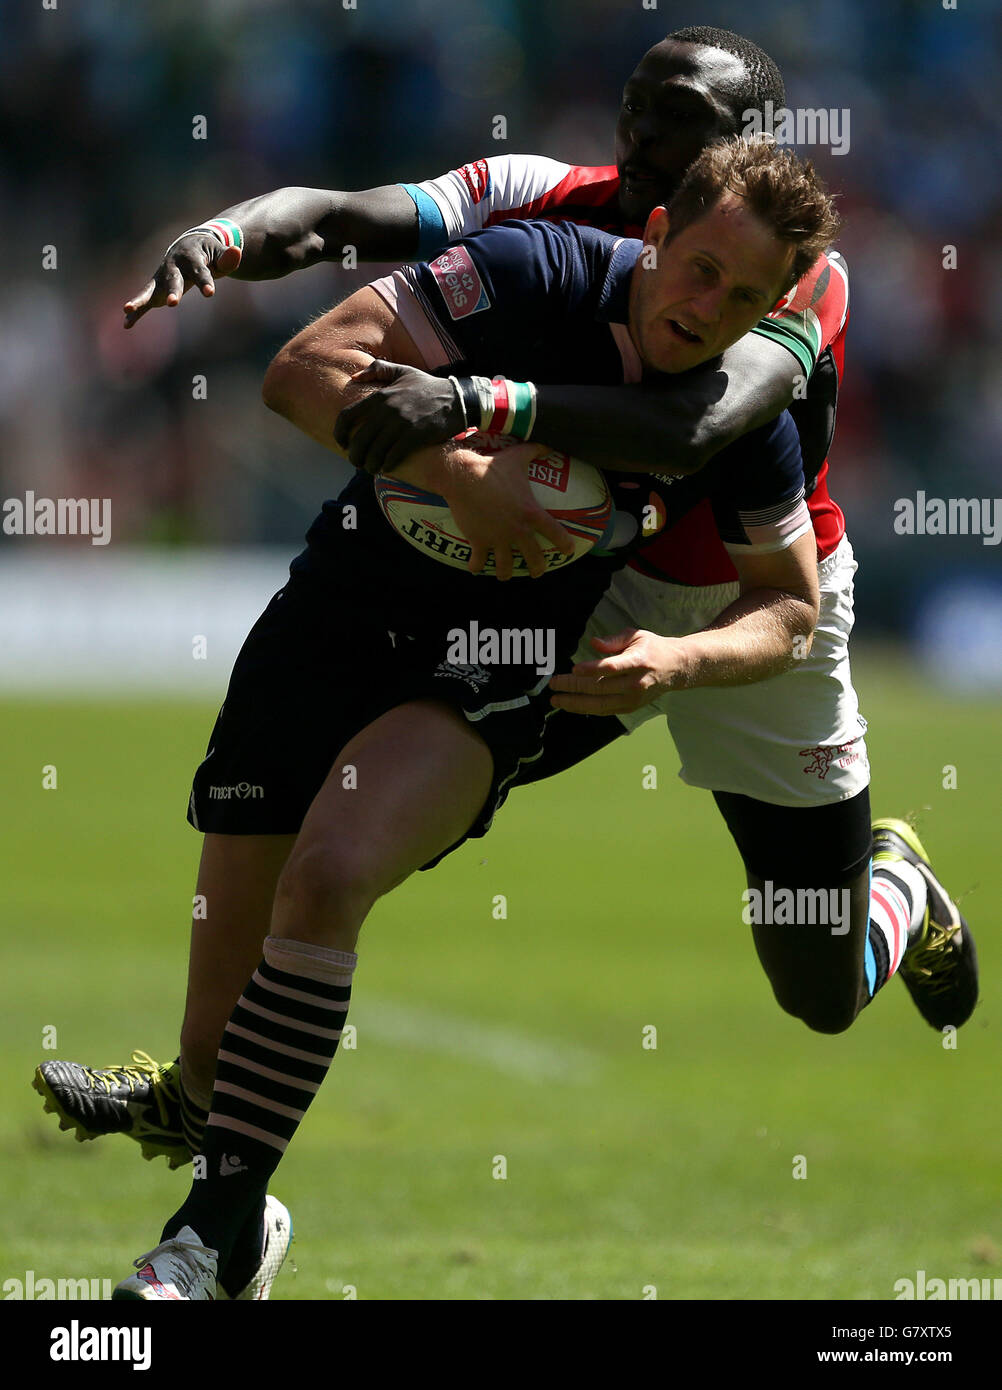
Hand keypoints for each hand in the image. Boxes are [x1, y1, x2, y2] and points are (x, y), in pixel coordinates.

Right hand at [123, 233, 242, 327]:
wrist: (188, 246)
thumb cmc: (209, 255)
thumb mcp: (220, 256)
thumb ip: (227, 259)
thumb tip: (237, 252)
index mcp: (191, 257)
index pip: (200, 271)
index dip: (205, 282)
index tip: (210, 293)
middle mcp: (172, 266)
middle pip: (173, 280)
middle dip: (173, 291)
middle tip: (173, 304)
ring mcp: (161, 278)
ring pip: (150, 289)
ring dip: (140, 300)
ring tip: (128, 308)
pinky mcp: (155, 288)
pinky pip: (144, 300)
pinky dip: (136, 311)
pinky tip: (127, 325)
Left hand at [333, 360, 464, 471]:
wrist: (457, 399)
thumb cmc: (428, 386)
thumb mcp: (403, 371)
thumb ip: (377, 369)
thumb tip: (354, 377)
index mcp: (380, 395)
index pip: (347, 417)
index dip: (339, 434)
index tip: (341, 444)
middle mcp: (387, 410)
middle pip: (359, 440)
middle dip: (354, 456)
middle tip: (357, 462)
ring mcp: (401, 424)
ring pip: (375, 452)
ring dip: (369, 464)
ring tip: (370, 468)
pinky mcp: (415, 437)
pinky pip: (393, 456)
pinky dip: (387, 465)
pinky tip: (386, 468)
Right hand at [391, 439, 575, 579]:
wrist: (463, 477)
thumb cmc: (492, 467)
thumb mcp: (517, 457)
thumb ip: (535, 451)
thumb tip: (548, 443)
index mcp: (530, 513)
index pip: (554, 532)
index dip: (564, 544)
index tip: (567, 550)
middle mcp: (517, 530)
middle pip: (533, 557)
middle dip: (537, 568)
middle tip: (537, 572)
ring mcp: (497, 538)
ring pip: (505, 566)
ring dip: (505, 573)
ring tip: (504, 574)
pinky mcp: (478, 541)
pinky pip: (478, 561)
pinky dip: (476, 566)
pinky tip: (476, 567)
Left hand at [549, 628, 690, 713]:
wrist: (675, 668)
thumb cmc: (652, 649)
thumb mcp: (635, 636)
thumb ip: (613, 640)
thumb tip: (593, 644)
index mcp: (638, 661)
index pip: (612, 667)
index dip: (592, 669)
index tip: (574, 668)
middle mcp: (636, 683)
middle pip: (600, 687)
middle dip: (574, 686)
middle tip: (554, 684)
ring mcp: (633, 698)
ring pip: (600, 703)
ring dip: (575, 703)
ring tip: (557, 699)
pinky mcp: (630, 707)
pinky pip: (604, 710)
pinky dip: (586, 708)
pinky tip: (571, 704)